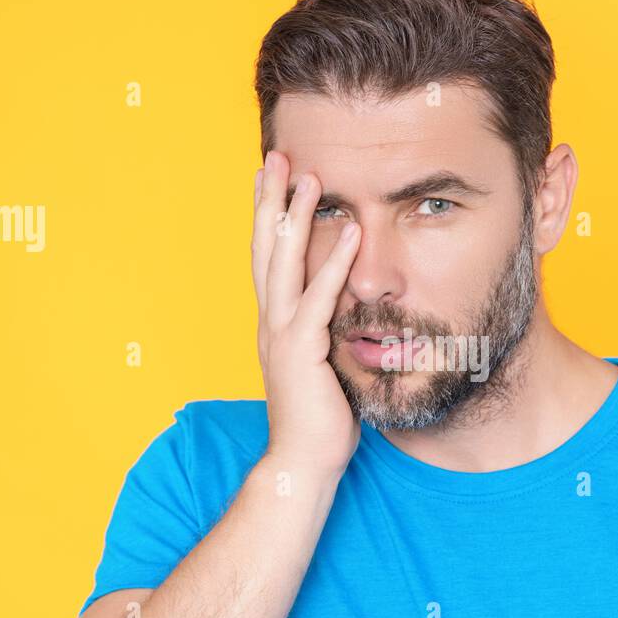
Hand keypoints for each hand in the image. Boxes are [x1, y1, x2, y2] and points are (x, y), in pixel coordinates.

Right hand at [252, 150, 361, 479]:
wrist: (303, 462)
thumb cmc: (319, 420)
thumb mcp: (323, 364)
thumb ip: (327, 333)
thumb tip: (345, 313)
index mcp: (276, 323)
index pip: (268, 259)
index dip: (268, 217)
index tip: (271, 179)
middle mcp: (271, 321)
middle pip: (265, 248)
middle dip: (269, 200)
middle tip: (273, 156)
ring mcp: (282, 334)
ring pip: (285, 264)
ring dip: (296, 218)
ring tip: (309, 177)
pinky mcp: (302, 351)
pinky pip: (319, 299)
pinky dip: (335, 264)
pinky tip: (351, 232)